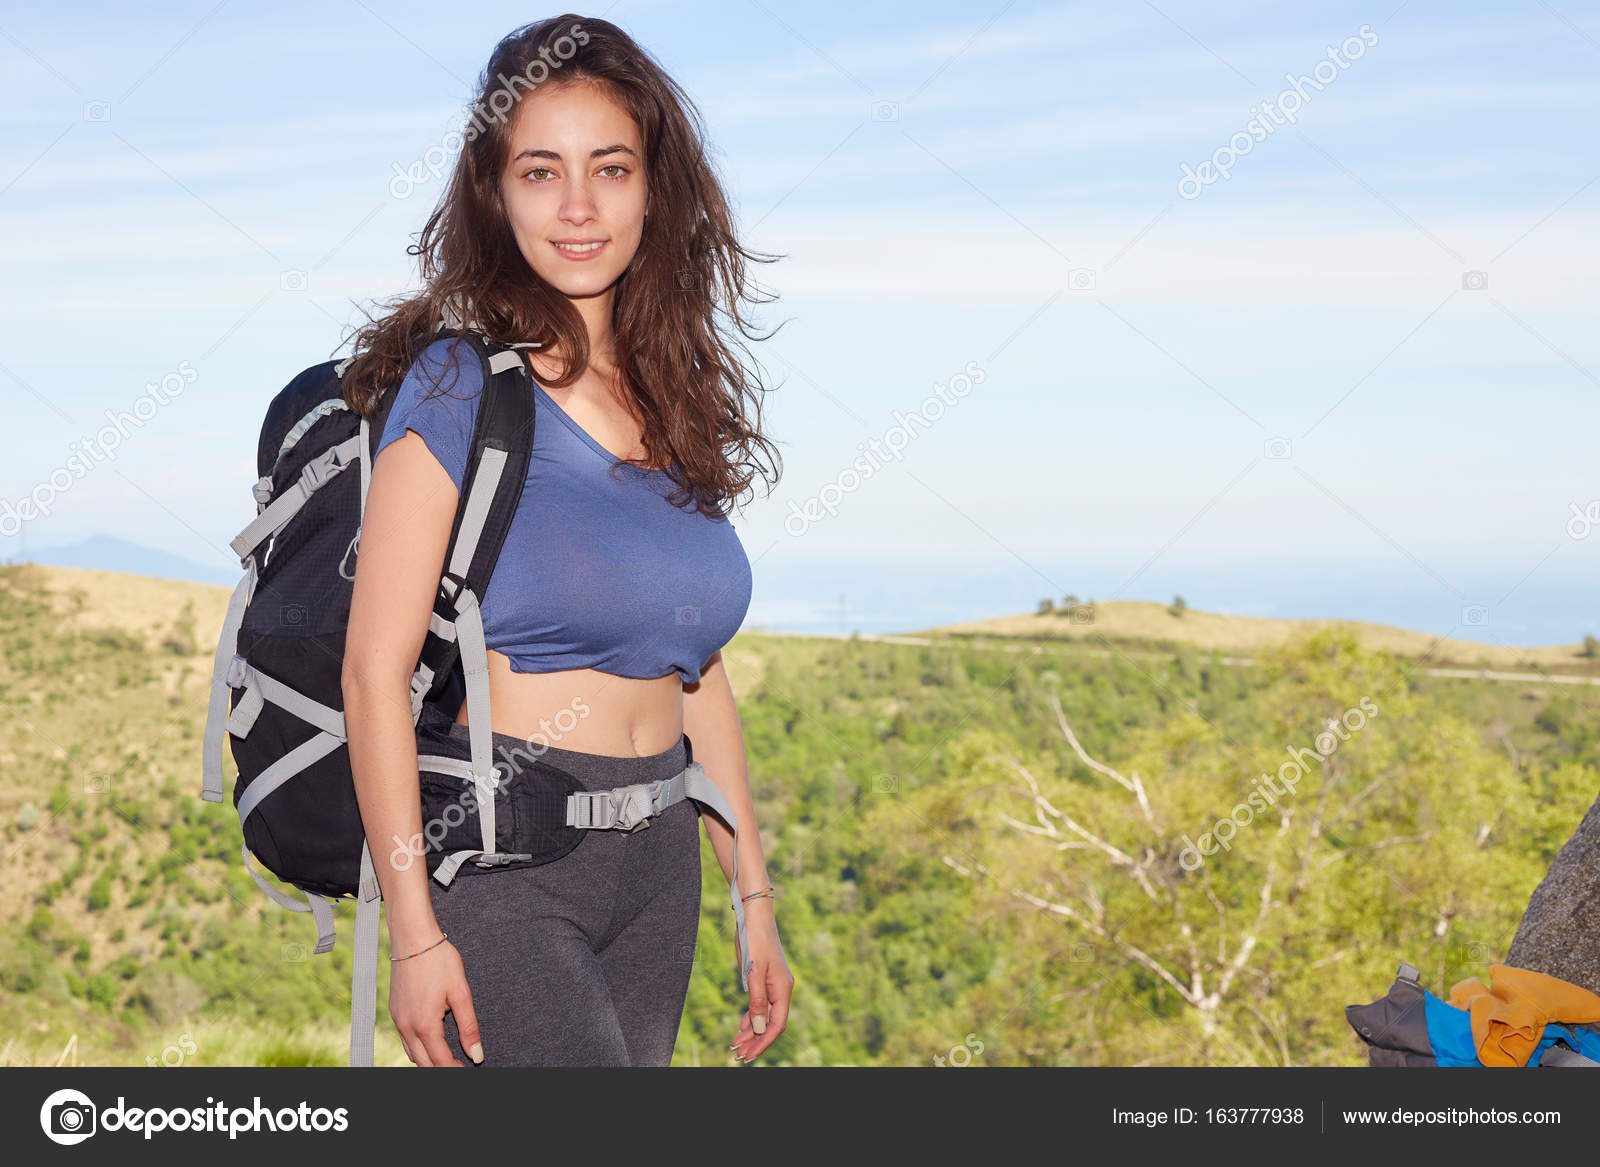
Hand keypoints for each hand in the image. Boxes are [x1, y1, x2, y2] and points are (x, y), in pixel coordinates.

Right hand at [388, 937, 482, 1066]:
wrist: (413, 938)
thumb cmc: (439, 961)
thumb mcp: (461, 992)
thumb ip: (469, 1026)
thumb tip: (477, 1055)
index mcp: (425, 1025)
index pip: (440, 1062)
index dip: (456, 1070)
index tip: (469, 1068)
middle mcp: (407, 1027)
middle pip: (424, 1063)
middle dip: (442, 1069)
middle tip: (460, 1066)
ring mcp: (398, 1019)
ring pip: (412, 1054)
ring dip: (429, 1061)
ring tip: (448, 1058)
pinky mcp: (395, 1011)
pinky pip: (405, 1040)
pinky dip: (418, 1048)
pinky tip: (431, 1041)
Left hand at [731, 903, 792, 1063]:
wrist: (755, 916)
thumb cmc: (755, 940)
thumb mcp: (754, 972)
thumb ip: (756, 1001)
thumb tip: (757, 1028)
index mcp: (783, 989)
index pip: (777, 1024)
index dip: (763, 1042)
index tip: (749, 1055)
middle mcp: (781, 989)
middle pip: (770, 1023)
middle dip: (755, 1041)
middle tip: (738, 1057)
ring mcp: (773, 985)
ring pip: (764, 1015)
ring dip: (751, 1032)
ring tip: (736, 1047)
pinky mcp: (764, 979)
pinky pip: (759, 1005)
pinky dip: (750, 1018)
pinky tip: (741, 1028)